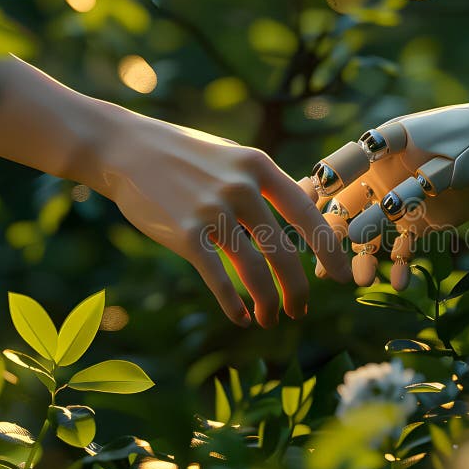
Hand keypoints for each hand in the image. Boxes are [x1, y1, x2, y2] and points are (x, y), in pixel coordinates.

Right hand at [103, 113, 352, 327]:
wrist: (126, 149)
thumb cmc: (187, 157)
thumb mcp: (234, 158)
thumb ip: (267, 183)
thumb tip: (307, 205)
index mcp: (260, 167)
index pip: (307, 214)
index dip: (329, 250)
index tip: (342, 277)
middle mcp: (241, 188)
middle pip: (284, 251)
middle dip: (298, 289)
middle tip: (301, 311)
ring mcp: (213, 210)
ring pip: (254, 270)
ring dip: (268, 302)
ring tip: (271, 320)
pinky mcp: (186, 234)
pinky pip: (218, 278)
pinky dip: (233, 304)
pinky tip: (241, 317)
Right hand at [299, 99, 468, 289]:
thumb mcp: (450, 151)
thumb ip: (420, 179)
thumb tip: (389, 206)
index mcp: (380, 150)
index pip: (340, 168)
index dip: (319, 186)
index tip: (304, 205)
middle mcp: (382, 178)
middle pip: (347, 208)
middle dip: (332, 235)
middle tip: (322, 263)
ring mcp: (399, 202)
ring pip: (371, 234)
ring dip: (363, 257)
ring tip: (359, 281)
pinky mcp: (421, 223)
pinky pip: (404, 247)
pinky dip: (400, 265)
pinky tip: (398, 283)